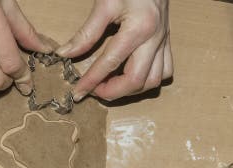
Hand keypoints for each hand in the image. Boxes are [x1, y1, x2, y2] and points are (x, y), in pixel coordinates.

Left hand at [57, 0, 171, 100]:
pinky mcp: (167, 40)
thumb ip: (86, 33)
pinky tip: (133, 74)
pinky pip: (165, 70)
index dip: (91, 81)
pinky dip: (148, 79)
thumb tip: (65, 54)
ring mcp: (163, 41)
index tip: (78, 93)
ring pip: (153, 81)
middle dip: (112, 92)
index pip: (110, 63)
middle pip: (136, 81)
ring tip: (112, 85)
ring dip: (131, 90)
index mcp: (138, 28)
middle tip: (94, 91)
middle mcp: (155, 38)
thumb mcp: (104, 4)